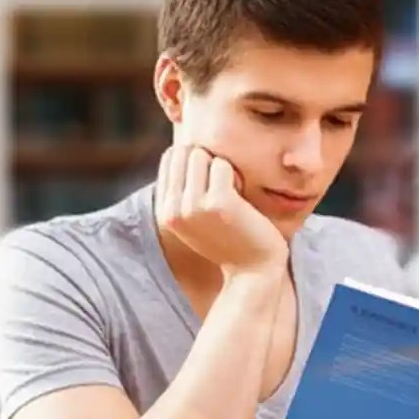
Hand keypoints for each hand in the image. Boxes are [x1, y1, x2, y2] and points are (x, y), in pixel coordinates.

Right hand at [156, 145, 287, 277]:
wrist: (254, 271)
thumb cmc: (231, 240)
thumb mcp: (197, 217)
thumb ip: (184, 190)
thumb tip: (182, 146)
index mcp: (164, 211)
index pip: (171, 157)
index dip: (196, 160)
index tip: (211, 184)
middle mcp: (173, 209)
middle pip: (184, 151)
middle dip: (208, 160)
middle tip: (225, 186)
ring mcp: (193, 206)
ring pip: (201, 154)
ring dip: (222, 166)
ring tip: (233, 192)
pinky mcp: (218, 203)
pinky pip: (223, 164)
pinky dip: (236, 174)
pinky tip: (243, 196)